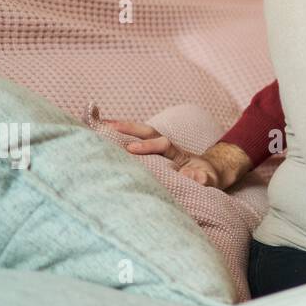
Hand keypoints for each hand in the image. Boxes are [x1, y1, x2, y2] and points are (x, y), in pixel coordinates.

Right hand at [107, 119, 223, 187]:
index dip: (148, 146)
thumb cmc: (206, 177)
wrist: (209, 174)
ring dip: (120, 131)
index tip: (132, 149)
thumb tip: (192, 177)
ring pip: (139, 136)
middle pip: (148, 132)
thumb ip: (203, 178)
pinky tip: (99, 138)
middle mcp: (166, 147)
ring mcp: (157, 151)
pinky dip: (117, 140)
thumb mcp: (210, 179)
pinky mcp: (150, 157)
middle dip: (129, 128)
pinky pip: (133, 146)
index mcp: (177, 153)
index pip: (162, 145)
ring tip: (95, 126)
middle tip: (106, 126)